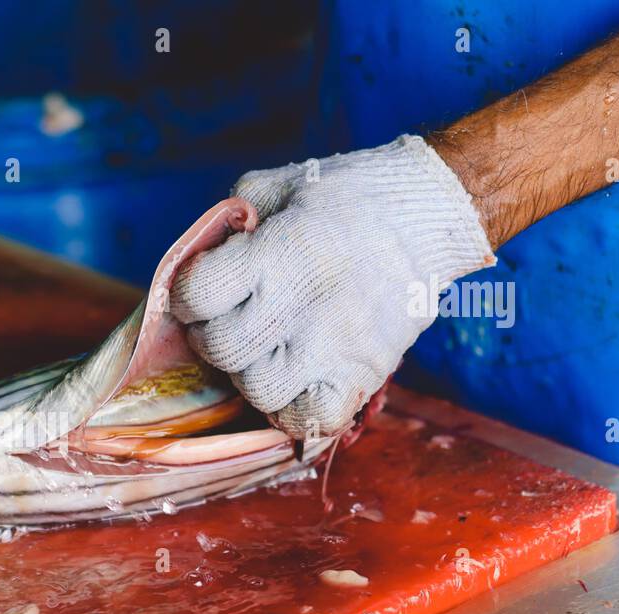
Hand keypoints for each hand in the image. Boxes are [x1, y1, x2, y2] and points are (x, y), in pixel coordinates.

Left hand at [170, 135, 492, 437]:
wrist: (432, 212)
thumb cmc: (345, 196)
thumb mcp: (273, 189)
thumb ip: (226, 225)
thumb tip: (195, 264)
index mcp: (278, 252)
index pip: (196, 294)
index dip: (186, 294)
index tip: (202, 288)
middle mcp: (303, 304)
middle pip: (221, 348)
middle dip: (211, 334)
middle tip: (230, 319)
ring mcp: (335, 345)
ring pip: (258, 391)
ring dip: (247, 373)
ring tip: (263, 349)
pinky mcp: (363, 373)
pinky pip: (312, 419)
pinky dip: (294, 407)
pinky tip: (294, 378)